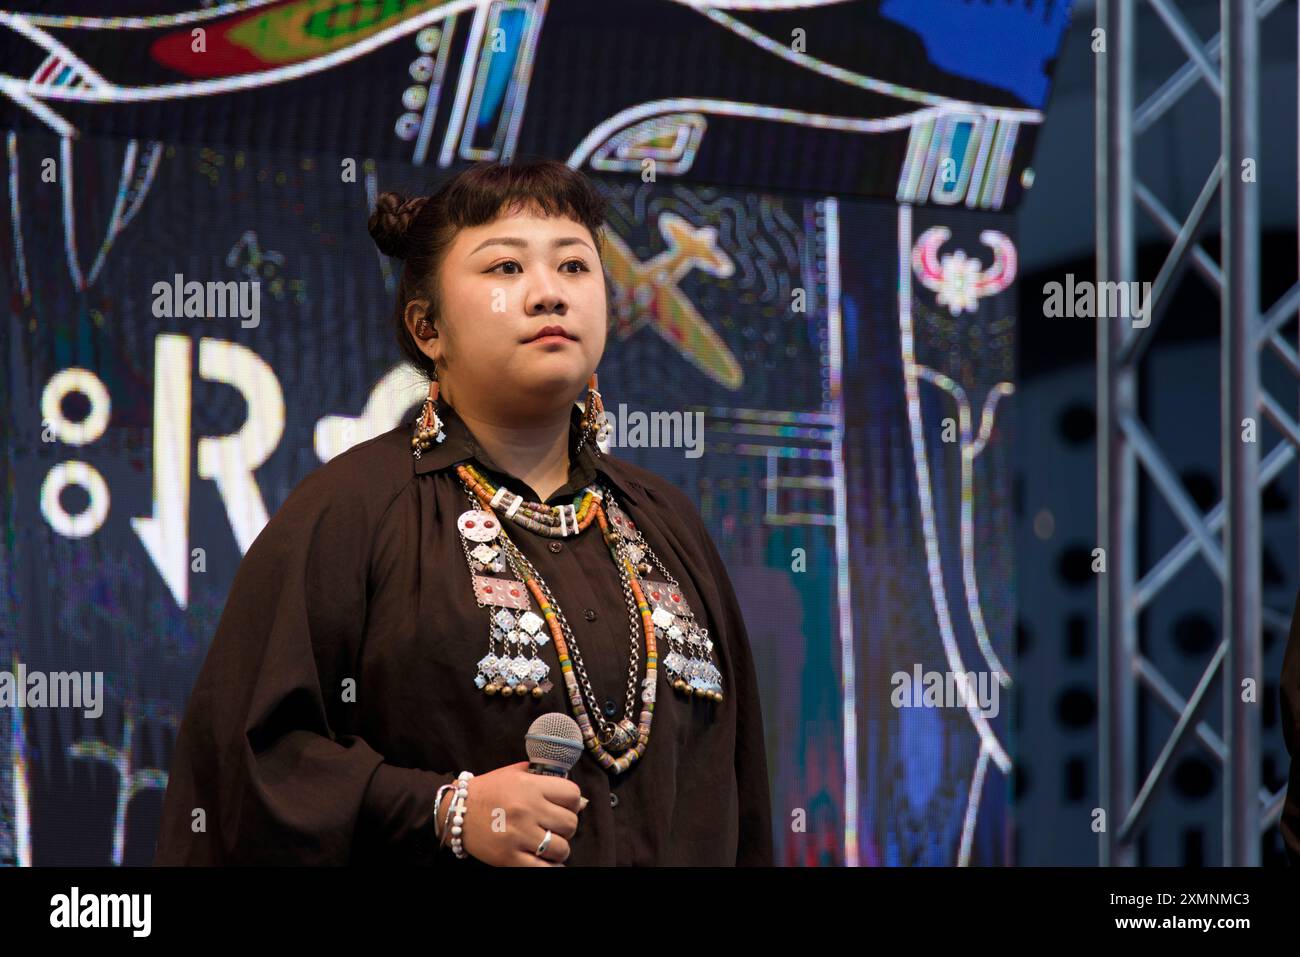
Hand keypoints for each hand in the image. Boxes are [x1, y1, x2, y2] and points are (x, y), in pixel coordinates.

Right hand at [441, 761, 583, 865]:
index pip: (573, 795)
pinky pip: (543, 869)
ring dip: (559, 848)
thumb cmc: (489, 790)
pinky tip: (547, 862)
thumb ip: (546, 778)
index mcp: (531, 786)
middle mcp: (527, 809)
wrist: (456, 811)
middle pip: (570, 824)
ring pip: (561, 848)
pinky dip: (551, 867)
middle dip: (566, 827)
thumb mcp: (516, 773)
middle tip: (554, 827)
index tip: (564, 807)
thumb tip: (581, 802)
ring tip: (548, 844)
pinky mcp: (509, 857)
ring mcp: (518, 835)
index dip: (573, 802)